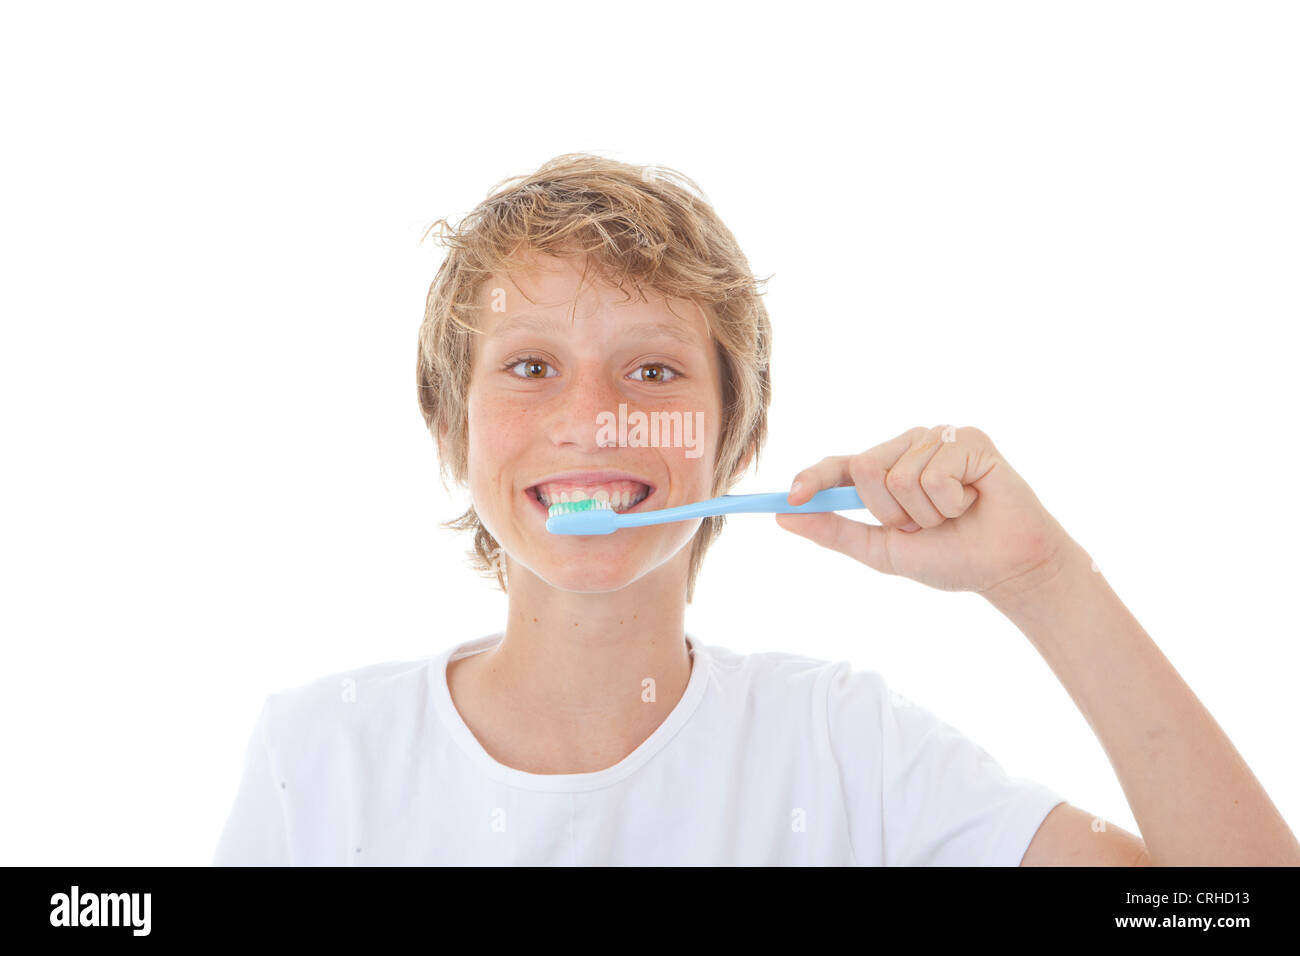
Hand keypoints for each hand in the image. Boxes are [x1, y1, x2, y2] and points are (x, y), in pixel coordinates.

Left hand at [775, 425, 1073, 597]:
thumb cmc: (952, 557)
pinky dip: (950, 503)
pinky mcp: (969, 439)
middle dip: (890, 512)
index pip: (841, 465)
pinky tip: (972, 502)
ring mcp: (939, 438)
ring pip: (900, 475)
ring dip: (926, 513)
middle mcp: (910, 445)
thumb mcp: (883, 550)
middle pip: (864, 468)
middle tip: (924, 525)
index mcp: (887, 467)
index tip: (791, 498)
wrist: (1007, 569)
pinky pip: (934, 474)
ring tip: (953, 515)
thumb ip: (834, 532)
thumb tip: (781, 517)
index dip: (814, 478)